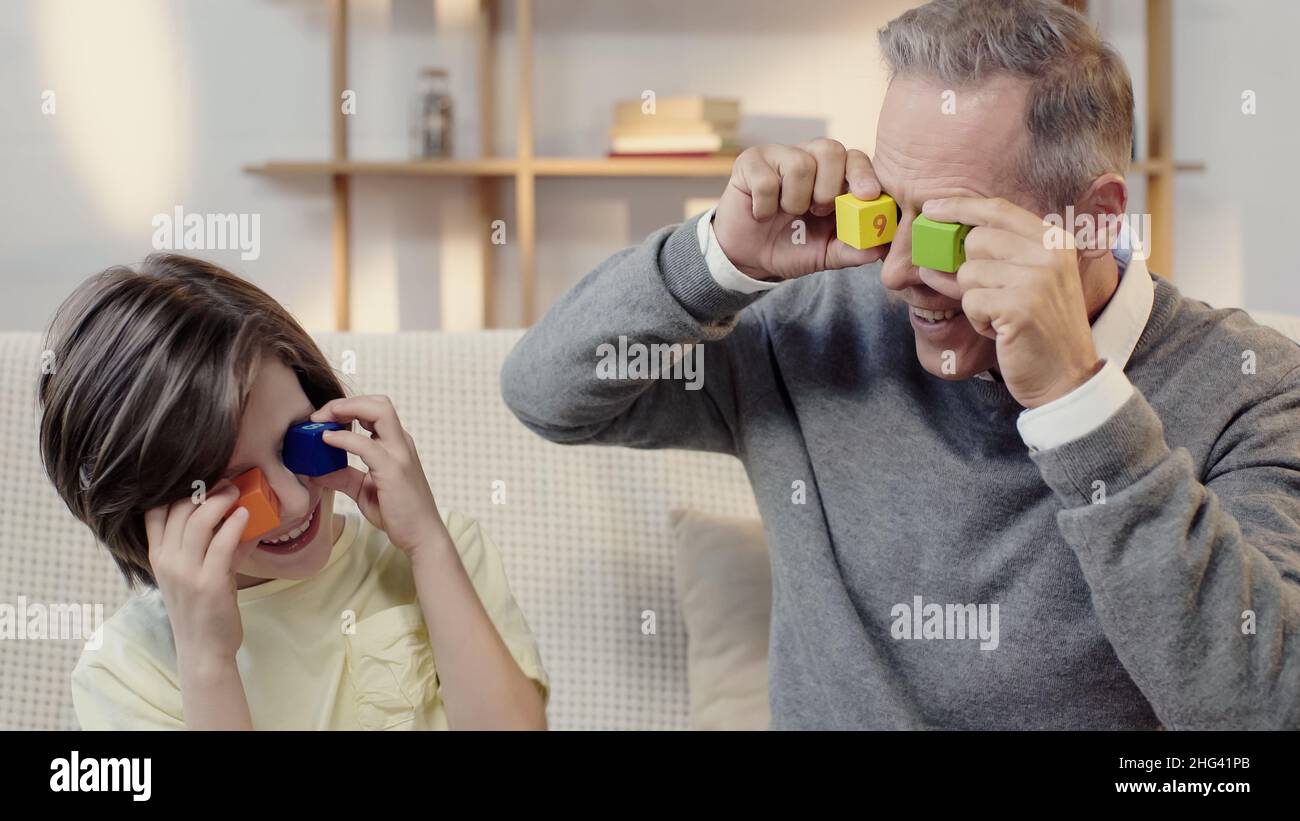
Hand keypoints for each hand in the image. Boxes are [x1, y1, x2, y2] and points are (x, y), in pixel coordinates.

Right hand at [145, 484, 251, 668]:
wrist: (204, 650)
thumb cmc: (202, 609)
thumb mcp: (195, 574)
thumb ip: (210, 546)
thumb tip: (237, 518)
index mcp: (158, 558)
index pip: (154, 513)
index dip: (174, 491)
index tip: (198, 479)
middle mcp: (167, 563)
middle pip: (177, 511)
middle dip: (202, 490)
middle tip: (224, 480)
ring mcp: (186, 573)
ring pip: (197, 522)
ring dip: (220, 501)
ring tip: (235, 491)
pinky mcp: (209, 583)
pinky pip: (222, 544)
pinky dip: (234, 524)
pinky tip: (245, 515)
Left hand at [309, 396, 448, 559]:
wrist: (421, 535)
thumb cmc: (398, 512)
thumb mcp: (363, 490)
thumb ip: (342, 476)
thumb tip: (315, 471)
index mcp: (395, 445)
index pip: (374, 410)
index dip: (347, 408)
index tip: (322, 420)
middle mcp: (400, 443)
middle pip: (378, 403)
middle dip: (345, 402)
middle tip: (320, 416)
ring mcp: (399, 454)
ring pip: (379, 411)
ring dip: (345, 409)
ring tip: (321, 420)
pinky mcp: (393, 470)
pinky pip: (366, 445)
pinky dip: (343, 438)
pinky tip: (327, 440)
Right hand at [713, 139, 886, 281]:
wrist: (748, 257)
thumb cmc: (791, 246)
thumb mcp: (826, 254)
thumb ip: (852, 250)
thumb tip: (879, 249)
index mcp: (833, 175)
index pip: (856, 158)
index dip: (863, 174)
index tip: (867, 195)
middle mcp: (809, 157)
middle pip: (830, 149)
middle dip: (828, 188)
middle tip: (818, 210)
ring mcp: (778, 156)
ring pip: (800, 165)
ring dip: (794, 201)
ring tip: (786, 213)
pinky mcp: (749, 162)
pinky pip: (766, 179)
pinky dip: (765, 206)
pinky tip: (762, 213)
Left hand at [920, 196, 1102, 408]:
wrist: (1066, 377)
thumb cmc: (1037, 331)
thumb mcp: (1022, 285)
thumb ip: (990, 260)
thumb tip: (933, 255)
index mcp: (1054, 241)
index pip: (998, 209)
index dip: (960, 206)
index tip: (932, 208)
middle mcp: (1050, 253)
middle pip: (976, 240)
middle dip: (970, 272)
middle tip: (993, 298)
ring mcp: (1037, 278)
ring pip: (968, 273)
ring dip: (975, 300)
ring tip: (1002, 317)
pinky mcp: (1020, 305)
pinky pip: (970, 301)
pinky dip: (977, 320)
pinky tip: (1001, 331)